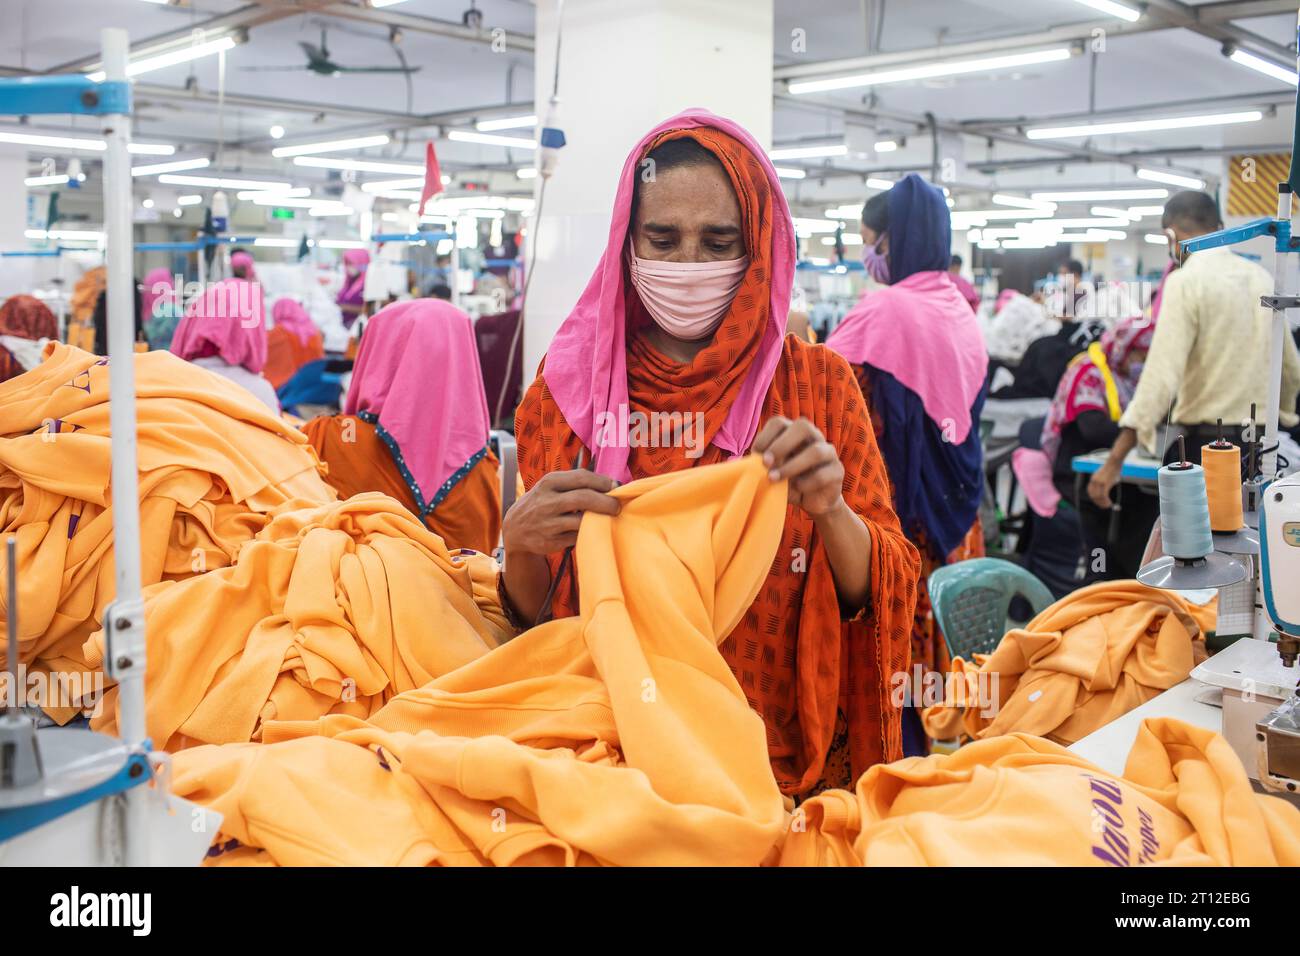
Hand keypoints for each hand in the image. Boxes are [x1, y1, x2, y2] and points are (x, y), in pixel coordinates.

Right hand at [502, 468, 619, 554]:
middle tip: (617, 506)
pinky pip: (577, 537)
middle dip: (606, 502)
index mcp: (548, 482)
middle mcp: (546, 502)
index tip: (615, 487)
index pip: (582, 478)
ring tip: (609, 517)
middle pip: (583, 498)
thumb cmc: (542, 502)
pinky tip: (592, 529)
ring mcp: (548, 524)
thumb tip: (611, 483)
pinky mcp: (551, 542)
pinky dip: (587, 533)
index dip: (603, 482)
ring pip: (581, 521)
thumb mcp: (550, 486)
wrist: (515, 529)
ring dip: (600, 519)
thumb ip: (575, 482)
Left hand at [752, 416, 844, 517]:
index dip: (766, 436)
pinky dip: (807, 482)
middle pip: (802, 426)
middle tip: (766, 462)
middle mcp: (813, 437)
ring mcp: (828, 452)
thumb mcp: (772, 472)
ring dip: (792, 466)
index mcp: (794, 433)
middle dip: (781, 444)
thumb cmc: (788, 482)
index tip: (755, 455)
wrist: (813, 501)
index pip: (780, 423)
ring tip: (775, 478)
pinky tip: (797, 489)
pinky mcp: (837, 471)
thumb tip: (734, 465)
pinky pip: (824, 473)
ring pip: (815, 451)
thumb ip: (758, 466)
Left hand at [1087, 463, 1118, 509]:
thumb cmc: (1113, 469)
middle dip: (1098, 503)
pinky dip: (1106, 501)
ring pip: (1098, 497)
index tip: (1098, 502)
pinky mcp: (1104, 483)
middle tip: (1104, 506)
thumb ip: (1104, 483)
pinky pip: (1103, 496)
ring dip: (1102, 503)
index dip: (1094, 498)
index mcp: (1093, 479)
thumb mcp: (1105, 476)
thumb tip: (1107, 489)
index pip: (1090, 492)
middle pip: (1093, 496)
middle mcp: (1094, 481)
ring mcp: (1098, 482)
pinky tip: (1110, 504)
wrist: (1114, 462)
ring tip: (1107, 506)